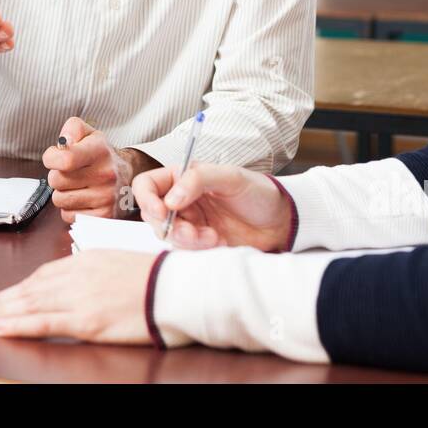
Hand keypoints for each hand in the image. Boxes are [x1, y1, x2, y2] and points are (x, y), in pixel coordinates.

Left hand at [0, 251, 158, 344]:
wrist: (180, 287)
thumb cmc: (160, 278)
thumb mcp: (123, 264)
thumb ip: (98, 272)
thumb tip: (85, 284)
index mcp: (88, 260)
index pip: (45, 274)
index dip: (21, 286)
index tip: (5, 294)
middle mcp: (78, 275)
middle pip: (31, 288)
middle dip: (2, 299)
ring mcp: (80, 297)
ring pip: (29, 304)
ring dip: (0, 311)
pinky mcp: (86, 320)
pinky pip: (43, 322)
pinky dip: (17, 324)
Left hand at [42, 117, 152, 223]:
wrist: (127, 174)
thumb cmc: (101, 155)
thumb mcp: (90, 134)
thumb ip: (73, 129)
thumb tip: (63, 143)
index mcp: (100, 151)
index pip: (65, 159)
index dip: (51, 158)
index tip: (53, 157)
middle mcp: (106, 174)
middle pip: (56, 180)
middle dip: (57, 176)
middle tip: (70, 172)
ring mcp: (106, 197)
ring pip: (59, 200)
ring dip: (63, 193)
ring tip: (76, 185)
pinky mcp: (103, 215)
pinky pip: (68, 216)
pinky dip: (70, 208)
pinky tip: (82, 199)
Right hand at [133, 162, 292, 251]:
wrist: (280, 222)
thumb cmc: (258, 193)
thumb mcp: (232, 178)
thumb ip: (198, 180)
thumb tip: (170, 199)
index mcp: (182, 177)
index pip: (147, 185)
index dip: (147, 199)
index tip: (163, 212)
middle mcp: (180, 199)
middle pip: (152, 215)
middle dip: (170, 226)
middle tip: (193, 231)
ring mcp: (188, 222)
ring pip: (167, 235)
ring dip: (187, 240)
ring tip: (213, 237)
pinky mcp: (197, 242)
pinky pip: (183, 249)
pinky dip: (198, 249)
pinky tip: (218, 242)